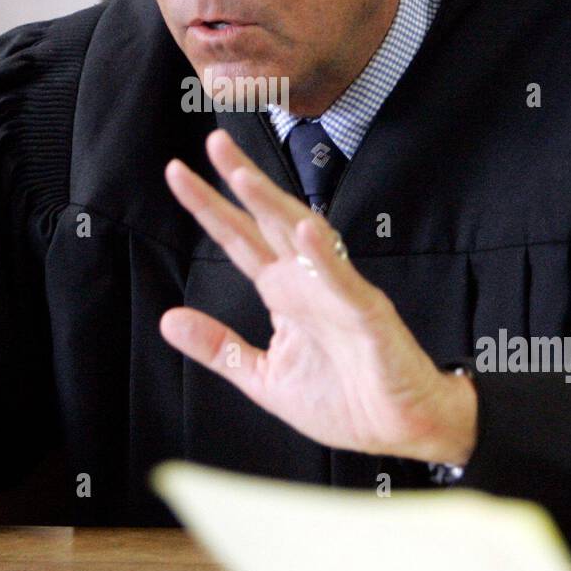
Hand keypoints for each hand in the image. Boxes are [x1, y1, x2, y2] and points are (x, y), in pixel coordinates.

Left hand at [162, 129, 475, 464]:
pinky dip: (323, 257)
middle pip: (269, 220)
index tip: (179, 173)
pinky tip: (306, 232)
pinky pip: (344, 281)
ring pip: (303, 237)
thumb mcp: (263, 379)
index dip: (210, 208)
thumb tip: (168, 320)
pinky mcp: (368, 315)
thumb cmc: (345, 401)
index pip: (240, 240)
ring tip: (243, 175)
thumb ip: (218, 348)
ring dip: (274, 205)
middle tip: (214, 142)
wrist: (402, 429)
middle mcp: (308, 282)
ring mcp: (338, 293)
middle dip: (242, 180)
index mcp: (284, 294)